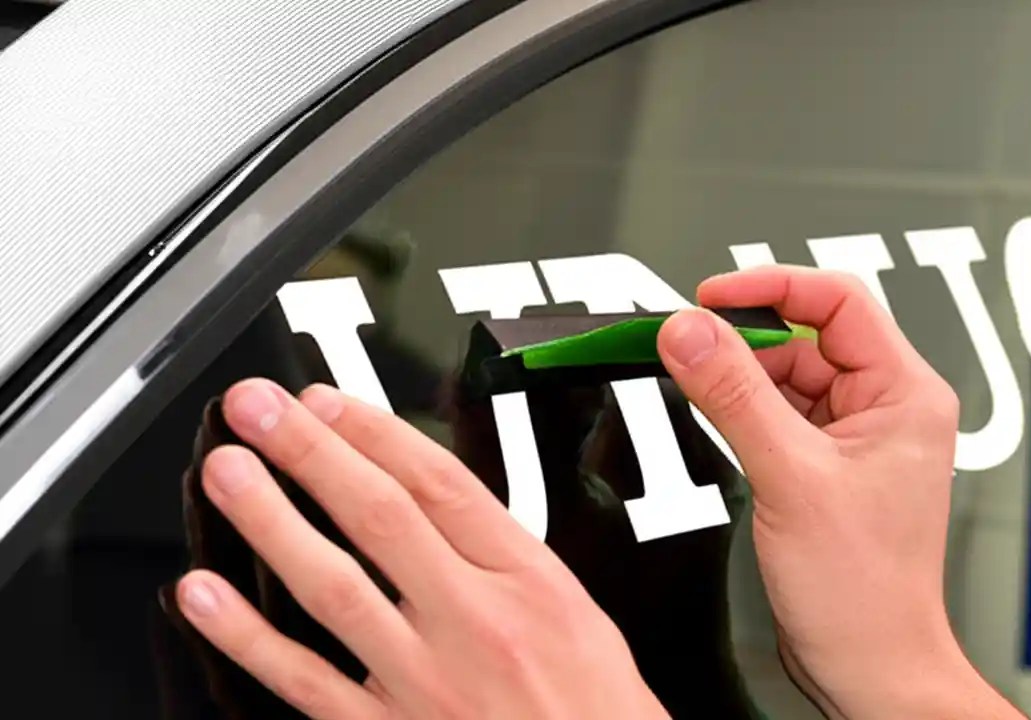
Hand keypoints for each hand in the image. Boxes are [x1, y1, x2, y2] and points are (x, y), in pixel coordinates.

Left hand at [175, 379, 667, 719]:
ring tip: (228, 472)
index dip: (374, 434)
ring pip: (333, 588)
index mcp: (531, 583)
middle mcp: (476, 624)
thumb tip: (430, 496)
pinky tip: (204, 596)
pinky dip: (246, 638)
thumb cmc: (597, 709)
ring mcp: (427, 683)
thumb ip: (505, 555)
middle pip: (380, 518)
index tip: (327, 401)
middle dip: (311, 452)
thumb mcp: (578, 611)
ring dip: (271, 522)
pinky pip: (305, 681)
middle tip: (258, 407)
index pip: (441, 485)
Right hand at [657, 266, 1021, 719]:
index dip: (771, 287)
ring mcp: (856, 436)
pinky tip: (720, 426)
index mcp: (905, 394)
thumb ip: (734, 395)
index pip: (838, 301)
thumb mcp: (790, 476)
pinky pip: (778, 413)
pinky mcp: (826, 464)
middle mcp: (886, 407)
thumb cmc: (864, 591)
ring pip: (786, 376)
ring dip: (740, 380)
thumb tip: (691, 332)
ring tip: (700, 394)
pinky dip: (743, 413)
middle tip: (687, 347)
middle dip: (743, 342)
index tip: (710, 297)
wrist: (868, 664)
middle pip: (804, 337)